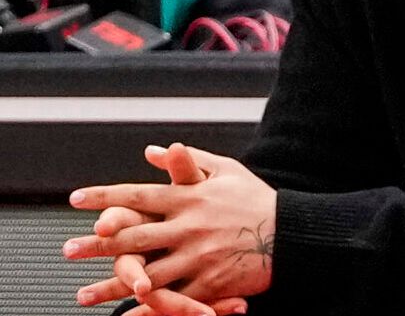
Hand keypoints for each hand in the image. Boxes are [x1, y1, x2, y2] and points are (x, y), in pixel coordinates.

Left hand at [65, 144, 273, 310]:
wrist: (290, 234)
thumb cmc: (255, 199)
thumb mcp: (225, 171)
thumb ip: (187, 162)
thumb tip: (153, 151)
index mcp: (191, 198)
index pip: (139, 195)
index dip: (105, 197)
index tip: (77, 199)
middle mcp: (189, 227)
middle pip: (134, 238)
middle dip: (97, 246)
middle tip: (67, 250)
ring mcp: (198, 258)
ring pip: (146, 274)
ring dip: (112, 286)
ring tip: (83, 294)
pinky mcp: (209, 284)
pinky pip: (172, 300)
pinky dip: (148, 312)